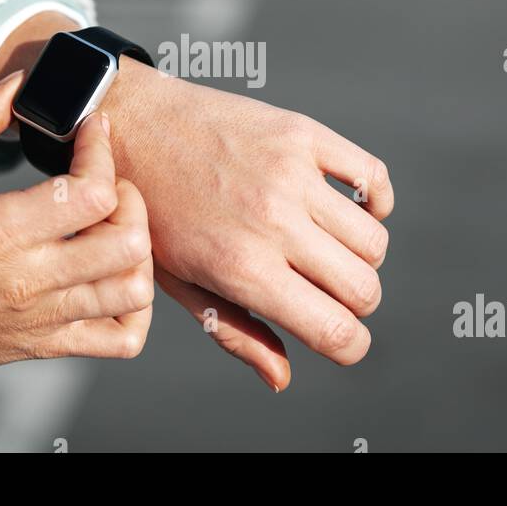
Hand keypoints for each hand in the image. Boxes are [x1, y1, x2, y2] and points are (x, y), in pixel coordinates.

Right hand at [0, 73, 153, 364]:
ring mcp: (47, 316)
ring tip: (111, 231)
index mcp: (2, 231)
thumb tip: (15, 84)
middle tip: (105, 184)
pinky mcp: (51, 344)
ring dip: (137, 253)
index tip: (93, 131)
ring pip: (134, 289)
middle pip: (128, 241)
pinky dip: (135, 308)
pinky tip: (114, 279)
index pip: (93, 192)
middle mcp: (32, 278)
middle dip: (130, 200)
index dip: (102, 151)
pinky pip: (124, 338)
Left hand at [103, 61, 393, 390]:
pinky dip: (375, 201)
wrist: (131, 128)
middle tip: (328, 294)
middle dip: (356, 305)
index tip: (343, 342)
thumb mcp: (180, 284)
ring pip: (374, 239)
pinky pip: (373, 176)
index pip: (335, 329)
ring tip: (328, 249)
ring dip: (361, 256)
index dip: (350, 347)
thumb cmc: (151, 215)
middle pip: (365, 288)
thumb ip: (235, 333)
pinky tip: (349, 208)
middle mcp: (273, 222)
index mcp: (242, 269)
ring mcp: (291, 174)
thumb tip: (282, 378)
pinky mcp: (301, 134)